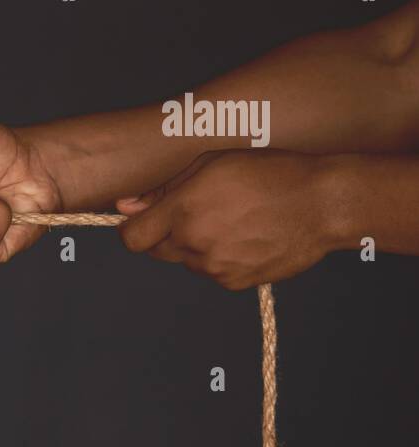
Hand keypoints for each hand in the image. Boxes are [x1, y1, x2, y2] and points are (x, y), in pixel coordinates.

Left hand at [116, 149, 336, 289]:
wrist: (322, 204)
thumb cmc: (269, 174)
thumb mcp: (212, 165)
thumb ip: (163, 190)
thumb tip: (125, 207)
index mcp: (184, 210)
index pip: (133, 238)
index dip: (133, 229)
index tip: (142, 221)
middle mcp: (194, 242)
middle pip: (156, 251)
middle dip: (166, 235)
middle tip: (198, 213)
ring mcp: (214, 267)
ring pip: (187, 261)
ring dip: (197, 246)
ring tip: (232, 221)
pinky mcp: (234, 282)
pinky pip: (212, 273)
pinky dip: (220, 259)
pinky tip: (245, 237)